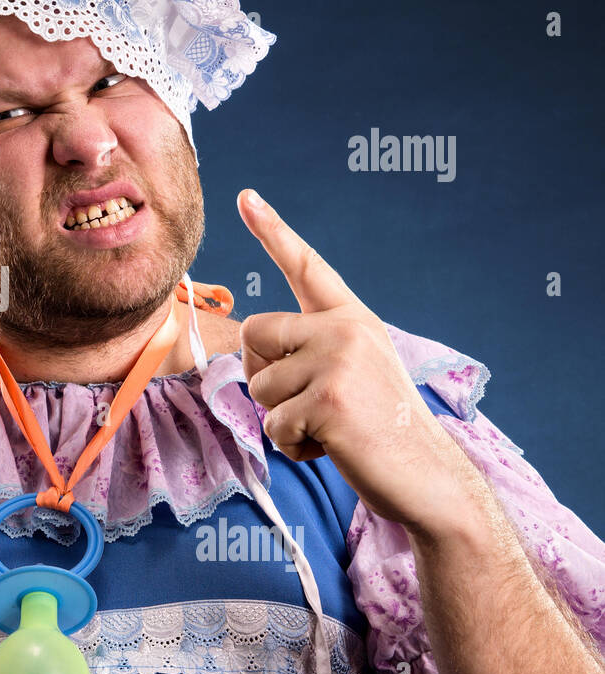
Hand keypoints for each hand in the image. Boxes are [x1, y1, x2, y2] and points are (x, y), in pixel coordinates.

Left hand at [235, 189, 471, 530]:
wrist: (427, 478)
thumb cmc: (381, 432)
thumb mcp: (352, 373)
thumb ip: (310, 350)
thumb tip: (251, 346)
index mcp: (352, 318)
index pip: (305, 267)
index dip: (272, 230)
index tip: (245, 195)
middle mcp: (345, 329)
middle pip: (254, 333)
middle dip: (264, 374)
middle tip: (309, 403)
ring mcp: (337, 361)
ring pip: (258, 386)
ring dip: (282, 419)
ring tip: (331, 429)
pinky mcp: (326, 399)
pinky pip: (272, 425)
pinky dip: (293, 447)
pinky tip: (333, 448)